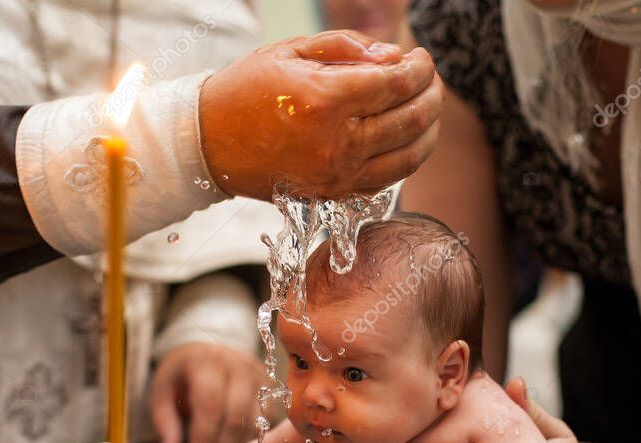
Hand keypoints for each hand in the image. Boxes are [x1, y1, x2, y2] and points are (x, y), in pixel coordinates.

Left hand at [149, 342, 271, 442]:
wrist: (208, 348)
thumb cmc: (182, 374)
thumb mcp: (162, 391)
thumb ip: (164, 422)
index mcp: (206, 362)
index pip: (209, 406)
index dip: (203, 441)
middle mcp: (237, 364)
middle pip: (236, 417)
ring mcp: (258, 374)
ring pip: (255, 422)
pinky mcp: (271, 386)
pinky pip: (267, 421)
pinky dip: (252, 441)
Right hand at [200, 30, 441, 198]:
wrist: (208, 144)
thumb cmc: (247, 91)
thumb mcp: (291, 52)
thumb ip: (347, 48)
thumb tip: (394, 57)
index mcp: (322, 101)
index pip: (395, 84)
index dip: (419, 68)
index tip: (422, 58)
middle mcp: (334, 144)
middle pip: (411, 120)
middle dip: (432, 94)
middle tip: (430, 80)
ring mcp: (336, 176)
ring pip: (409, 157)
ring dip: (430, 130)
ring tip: (428, 107)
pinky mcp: (334, 195)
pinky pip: (387, 180)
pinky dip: (407, 157)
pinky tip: (406, 137)